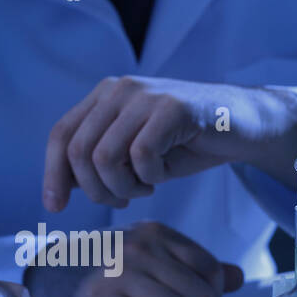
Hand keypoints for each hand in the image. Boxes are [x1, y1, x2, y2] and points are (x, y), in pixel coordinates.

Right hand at [22, 221, 243, 296]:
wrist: (48, 272)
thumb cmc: (104, 265)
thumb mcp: (147, 252)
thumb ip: (191, 264)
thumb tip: (236, 277)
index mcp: (156, 232)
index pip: (210, 271)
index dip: (204, 294)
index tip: (181, 296)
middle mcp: (140, 247)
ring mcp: (119, 273)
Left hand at [42, 75, 296, 210]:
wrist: (244, 124)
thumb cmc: (185, 142)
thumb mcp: (133, 154)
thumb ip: (99, 162)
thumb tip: (60, 189)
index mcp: (103, 96)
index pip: (60, 135)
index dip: (52, 174)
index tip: (54, 206)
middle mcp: (118, 90)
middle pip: (78, 151)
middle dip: (94, 190)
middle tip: (120, 201)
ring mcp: (145, 95)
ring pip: (104, 157)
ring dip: (121, 188)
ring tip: (143, 188)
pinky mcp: (172, 107)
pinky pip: (140, 155)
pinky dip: (148, 178)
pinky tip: (160, 178)